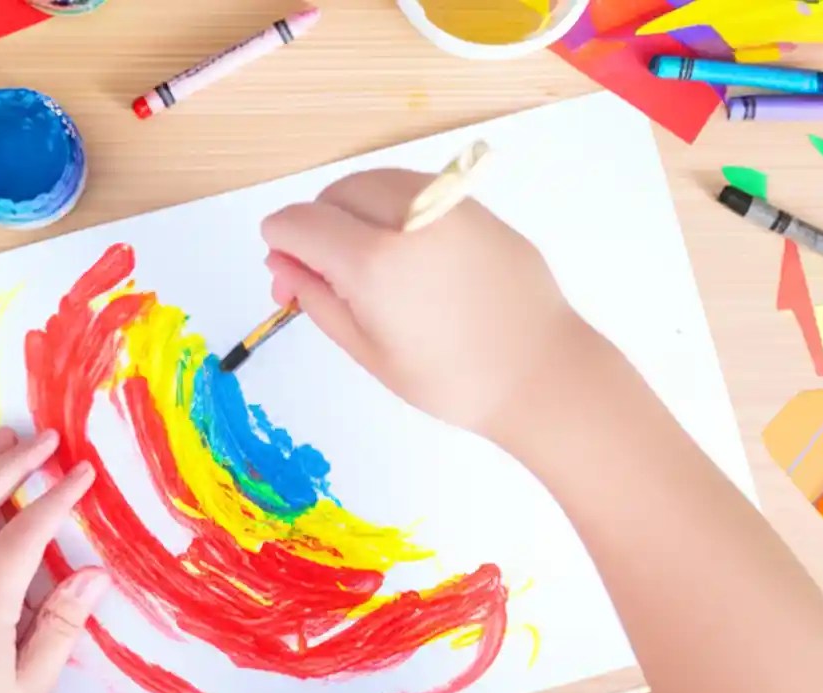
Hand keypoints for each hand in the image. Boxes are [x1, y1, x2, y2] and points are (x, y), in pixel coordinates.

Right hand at [262, 169, 589, 438]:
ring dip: (353, 212)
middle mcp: (406, 216)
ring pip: (373, 183)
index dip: (280, 244)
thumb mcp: (369, 351)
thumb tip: (283, 266)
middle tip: (323, 277)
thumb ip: (318, 299)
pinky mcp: (474, 206)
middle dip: (317, 227)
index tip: (286, 272)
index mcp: (372, 260)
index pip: (298, 222)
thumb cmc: (452, 380)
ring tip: (367, 267)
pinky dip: (392, 211)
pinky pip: (413, 190)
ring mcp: (445, 203)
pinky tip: (407, 257)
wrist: (542, 373)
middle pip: (334, 194)